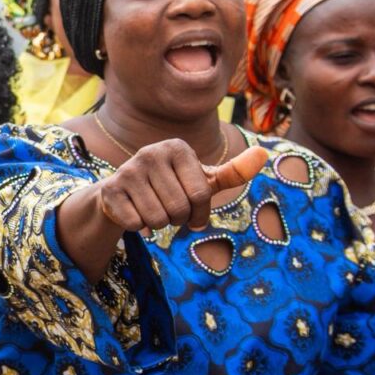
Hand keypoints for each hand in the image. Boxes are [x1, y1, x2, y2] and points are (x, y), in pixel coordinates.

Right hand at [94, 141, 267, 232]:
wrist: (123, 193)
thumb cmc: (171, 187)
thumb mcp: (202, 180)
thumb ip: (234, 172)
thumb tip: (264, 154)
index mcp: (177, 148)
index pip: (202, 194)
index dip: (200, 212)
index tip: (192, 208)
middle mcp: (151, 153)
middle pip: (179, 208)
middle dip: (178, 219)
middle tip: (169, 211)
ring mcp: (128, 170)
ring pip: (157, 218)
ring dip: (159, 224)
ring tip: (153, 210)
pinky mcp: (110, 189)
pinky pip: (136, 223)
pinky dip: (139, 227)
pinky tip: (134, 213)